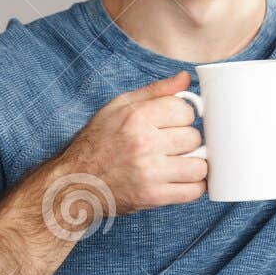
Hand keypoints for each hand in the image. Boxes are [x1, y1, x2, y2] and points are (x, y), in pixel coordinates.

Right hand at [47, 70, 206, 219]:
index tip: (174, 123)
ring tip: (178, 163)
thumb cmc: (98, 142)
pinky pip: (193, 191)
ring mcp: (150, 172)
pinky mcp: (153, 196)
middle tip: (172, 145)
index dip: (182, 116)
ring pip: (199, 165)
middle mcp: (144, 143)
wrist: (76, 183)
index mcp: (136, 117)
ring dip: (193, 165)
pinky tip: (180, 180)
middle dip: (187, 141)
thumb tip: (185, 78)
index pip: (184, 110)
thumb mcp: (118, 107)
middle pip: (193, 137)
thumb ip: (155, 91)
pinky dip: (193, 187)